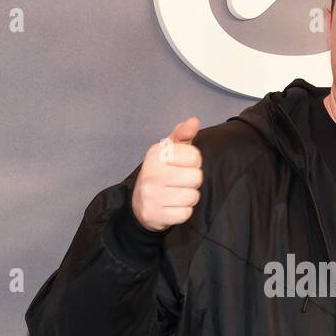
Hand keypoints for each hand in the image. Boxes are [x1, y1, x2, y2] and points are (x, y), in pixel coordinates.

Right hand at [132, 116, 202, 231]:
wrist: (139, 205)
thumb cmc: (159, 174)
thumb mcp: (167, 151)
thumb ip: (182, 135)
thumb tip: (194, 121)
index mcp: (156, 154)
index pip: (194, 156)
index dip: (193, 162)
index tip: (182, 166)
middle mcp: (152, 173)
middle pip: (196, 177)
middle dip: (192, 182)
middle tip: (179, 183)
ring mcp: (152, 195)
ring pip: (192, 196)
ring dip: (188, 198)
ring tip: (175, 194)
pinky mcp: (155, 215)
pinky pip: (185, 214)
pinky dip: (182, 212)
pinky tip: (172, 207)